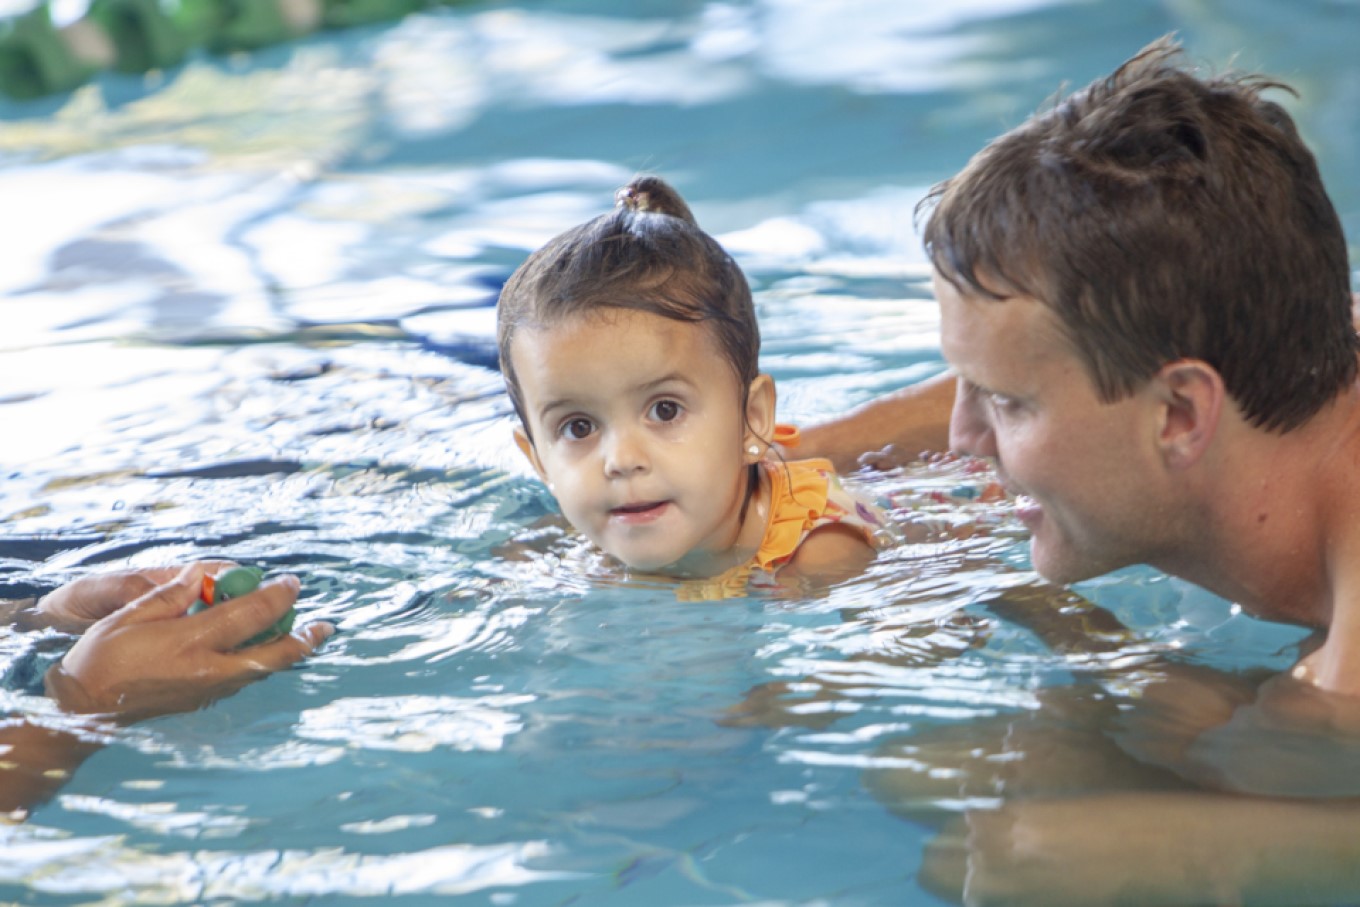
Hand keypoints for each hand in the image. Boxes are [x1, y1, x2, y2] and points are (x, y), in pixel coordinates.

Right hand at [46, 563, 332, 721]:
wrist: (84, 711)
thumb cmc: (102, 657)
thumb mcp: (130, 615)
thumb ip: (171, 594)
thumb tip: (202, 575)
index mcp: (191, 642)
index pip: (250, 615)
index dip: (277, 597)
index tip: (293, 583)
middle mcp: (209, 669)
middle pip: (273, 654)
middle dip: (304, 639)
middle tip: (326, 626)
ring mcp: (209, 689)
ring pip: (262, 669)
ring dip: (285, 651)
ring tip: (303, 633)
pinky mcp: (203, 700)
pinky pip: (244, 679)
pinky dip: (261, 662)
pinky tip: (262, 650)